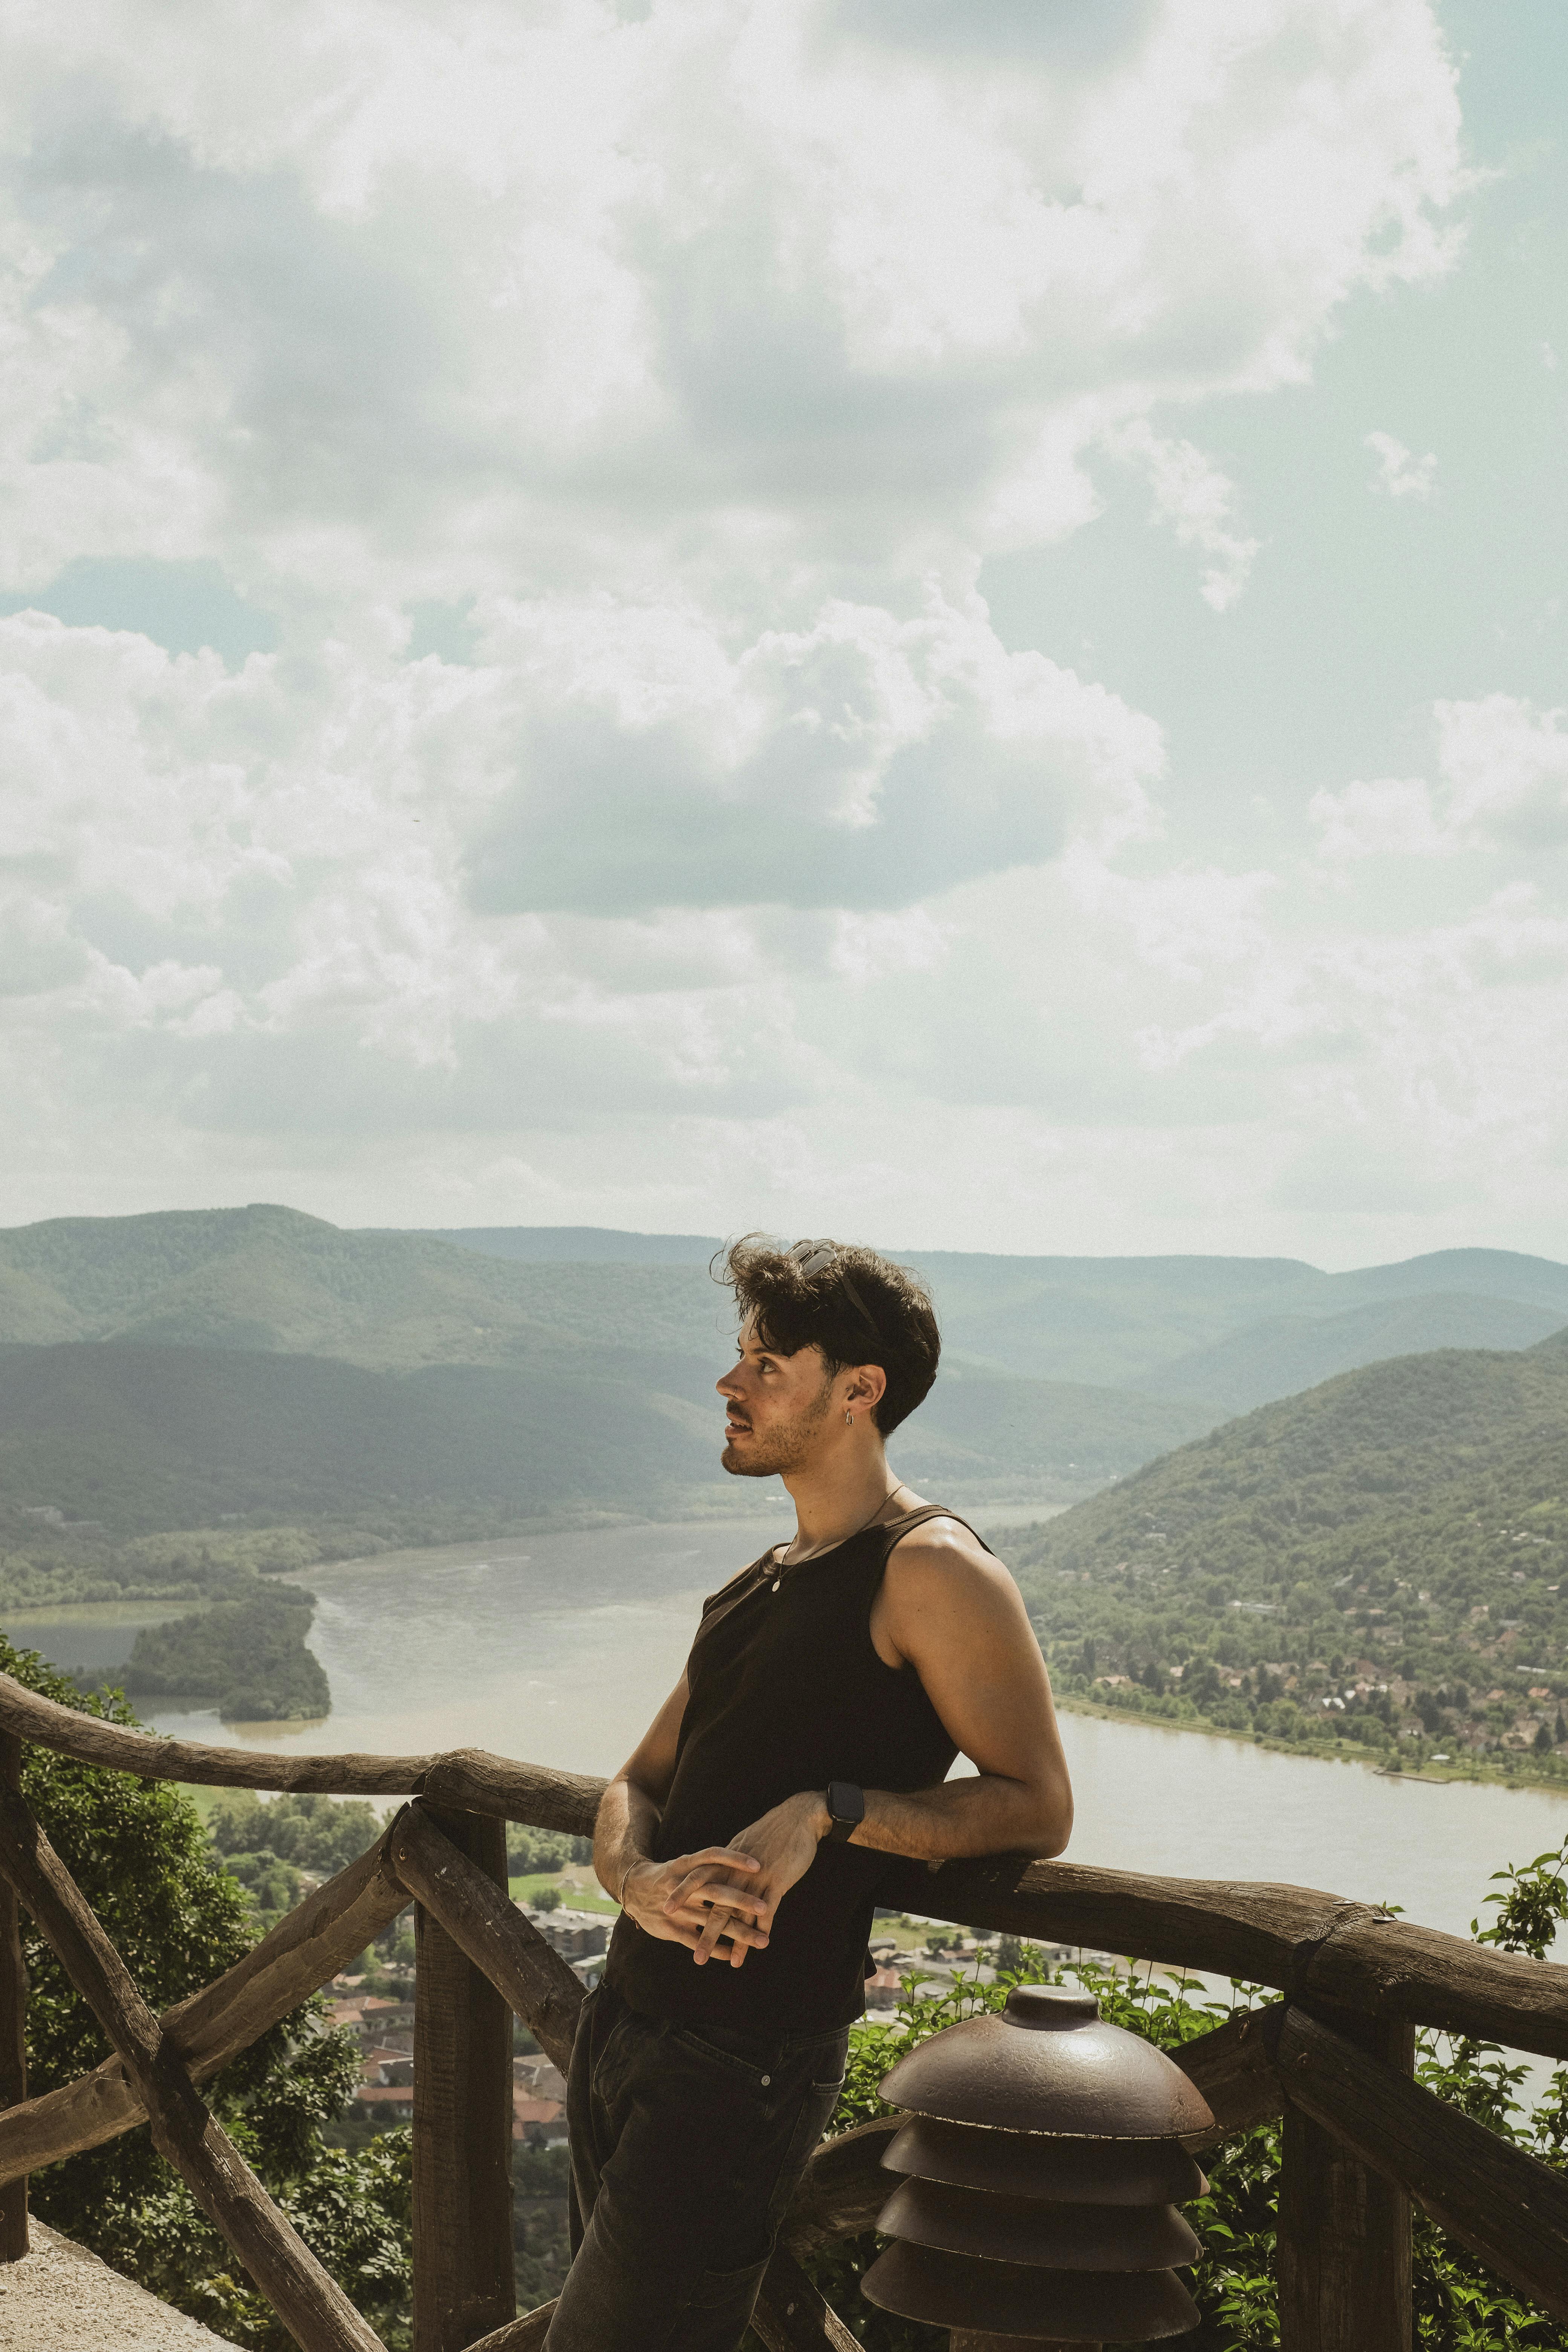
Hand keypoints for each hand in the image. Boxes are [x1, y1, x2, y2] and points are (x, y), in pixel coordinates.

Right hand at [621, 1845, 770, 1966]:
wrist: (633, 1888)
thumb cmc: (669, 1875)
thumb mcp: (686, 1864)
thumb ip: (709, 1866)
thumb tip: (743, 1864)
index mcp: (687, 1866)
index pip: (713, 1857)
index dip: (735, 1860)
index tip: (759, 1865)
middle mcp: (683, 1886)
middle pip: (716, 1892)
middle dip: (741, 1900)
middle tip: (765, 1907)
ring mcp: (677, 1909)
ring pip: (711, 1921)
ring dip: (738, 1932)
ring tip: (762, 1941)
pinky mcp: (670, 1929)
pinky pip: (696, 1940)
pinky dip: (716, 1948)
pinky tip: (733, 1955)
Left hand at [687, 1791, 830, 1968]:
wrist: (798, 1816)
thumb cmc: (772, 1830)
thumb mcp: (744, 1843)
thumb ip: (730, 1861)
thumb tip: (717, 1872)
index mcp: (728, 1860)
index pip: (699, 1880)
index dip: (682, 1894)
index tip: (666, 1911)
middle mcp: (738, 1871)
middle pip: (717, 1904)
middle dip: (707, 1932)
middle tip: (696, 1957)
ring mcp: (758, 1877)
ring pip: (742, 1913)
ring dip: (738, 1941)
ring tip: (733, 1964)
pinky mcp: (778, 1880)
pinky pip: (768, 1909)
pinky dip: (763, 1929)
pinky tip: (760, 1946)